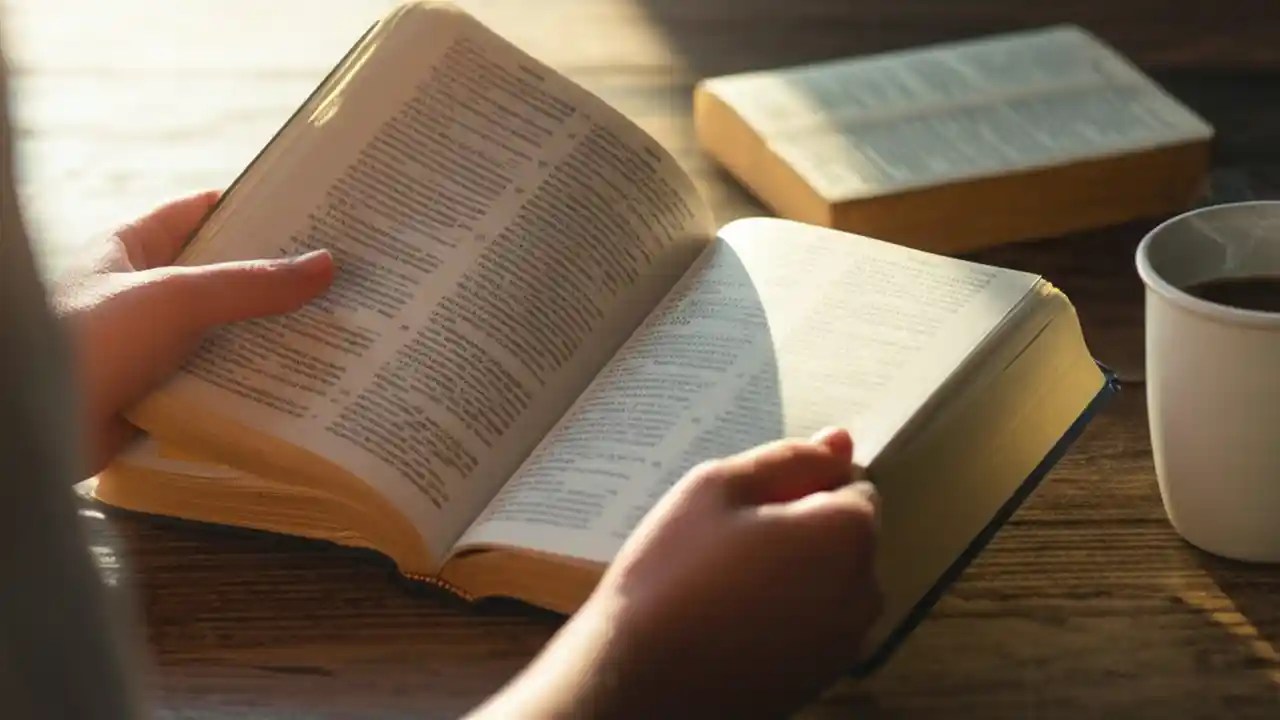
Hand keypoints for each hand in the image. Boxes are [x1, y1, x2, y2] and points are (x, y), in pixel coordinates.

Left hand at [54, 190, 334, 473]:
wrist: (36, 427)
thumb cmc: (88, 340)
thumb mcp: (176, 299)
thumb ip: (250, 285)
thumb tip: (326, 265)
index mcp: (129, 249)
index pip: (197, 214)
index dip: (250, 209)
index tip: (308, 214)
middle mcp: (139, 295)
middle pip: (218, 281)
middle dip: (273, 284)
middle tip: (337, 280)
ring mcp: (147, 349)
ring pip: (219, 337)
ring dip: (266, 341)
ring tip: (332, 333)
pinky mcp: (156, 397)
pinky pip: (212, 387)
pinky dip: (248, 389)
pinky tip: (296, 388)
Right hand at [473, 428, 880, 718]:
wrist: (638, 685)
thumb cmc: (673, 574)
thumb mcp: (716, 488)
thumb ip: (789, 460)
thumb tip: (841, 440)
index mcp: (847, 534)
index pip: (852, 485)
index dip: (800, 487)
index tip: (745, 508)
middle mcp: (864, 591)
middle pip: (845, 537)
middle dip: (804, 531)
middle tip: (728, 544)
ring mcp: (845, 643)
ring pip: (831, 583)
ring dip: (796, 575)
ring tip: (725, 586)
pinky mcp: (820, 680)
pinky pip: (814, 627)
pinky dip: (786, 617)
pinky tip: (732, 623)